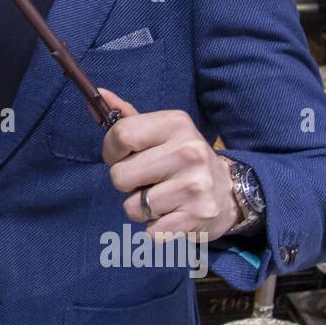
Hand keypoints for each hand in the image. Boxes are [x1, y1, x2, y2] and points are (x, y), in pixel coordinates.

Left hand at [96, 87, 240, 241]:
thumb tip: (98, 94)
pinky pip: (150, 230)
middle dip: (126, 182)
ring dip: (140, 207)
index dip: (111, 151)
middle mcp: (189, 151)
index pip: (121, 135)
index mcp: (176, 123)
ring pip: (132, 207)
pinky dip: (155, 227)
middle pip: (120, 176)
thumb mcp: (160, 132)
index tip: (123, 156)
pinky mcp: (197, 216)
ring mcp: (195, 185)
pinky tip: (172, 214)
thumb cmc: (182, 159)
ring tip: (162, 197)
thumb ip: (127, 117)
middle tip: (147, 179)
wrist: (227, 192)